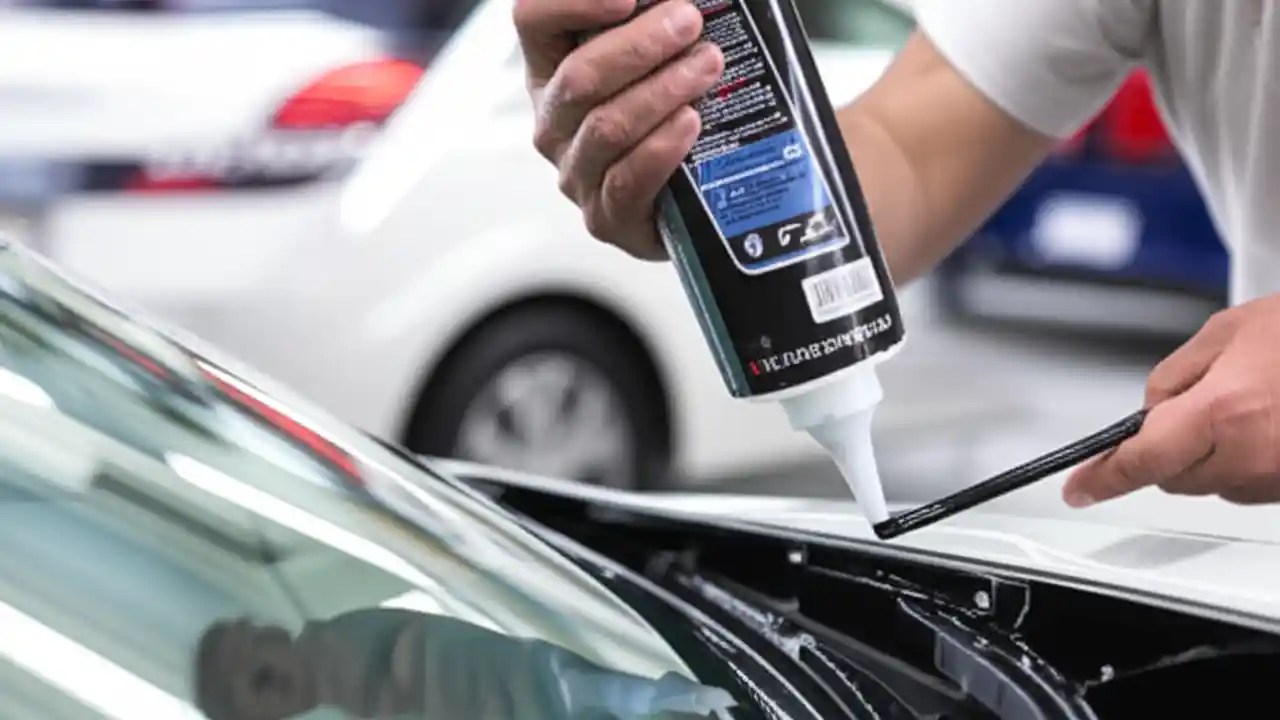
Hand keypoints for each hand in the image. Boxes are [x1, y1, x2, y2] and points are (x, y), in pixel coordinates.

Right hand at [514, 0, 723, 258]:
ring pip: (606, 126)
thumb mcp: (652, 59)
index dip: (572, 2)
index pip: (533, 20)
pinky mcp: (606, 218)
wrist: (692, 203)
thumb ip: (651, 22)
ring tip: (708, 66)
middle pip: (578, 76)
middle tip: (689, 22)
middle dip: (639, 45)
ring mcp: (576, 174)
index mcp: (552, 70)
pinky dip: (662, 147)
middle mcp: (554, 122)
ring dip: (662, 89)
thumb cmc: (670, 115)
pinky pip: (627, 181)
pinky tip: (691, 122)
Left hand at [1063, 294, 1279, 507]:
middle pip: (1175, 479)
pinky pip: (1255, 485)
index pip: (1142, 459)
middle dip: (1168, 449)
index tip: (1079, 489)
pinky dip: (1247, 460)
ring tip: (1250, 403)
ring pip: (1216, 485)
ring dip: (1212, 456)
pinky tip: (1270, 422)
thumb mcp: (1227, 333)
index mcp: (1226, 410)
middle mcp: (1255, 454)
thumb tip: (1147, 414)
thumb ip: (1174, 378)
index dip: (1104, 477)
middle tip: (1196, 404)